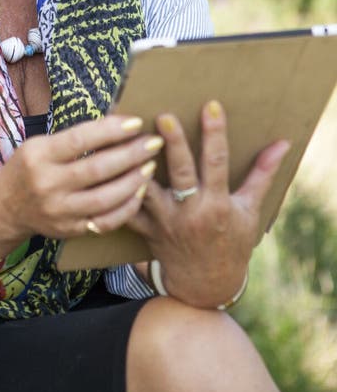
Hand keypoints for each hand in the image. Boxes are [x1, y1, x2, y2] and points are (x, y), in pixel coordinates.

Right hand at [0, 115, 163, 244]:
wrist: (5, 207)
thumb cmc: (29, 167)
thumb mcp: (40, 144)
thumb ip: (72, 138)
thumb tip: (116, 122)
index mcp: (39, 155)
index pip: (80, 139)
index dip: (110, 130)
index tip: (136, 122)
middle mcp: (48, 184)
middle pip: (97, 169)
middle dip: (131, 154)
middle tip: (154, 142)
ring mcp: (59, 211)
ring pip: (106, 198)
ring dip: (134, 181)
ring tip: (150, 165)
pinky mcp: (70, 230)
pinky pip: (105, 222)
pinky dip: (127, 208)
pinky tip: (140, 192)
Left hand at [127, 100, 289, 307]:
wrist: (206, 285)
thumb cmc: (232, 241)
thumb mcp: (250, 210)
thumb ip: (262, 174)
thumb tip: (281, 143)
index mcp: (217, 205)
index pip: (218, 163)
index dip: (215, 134)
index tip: (211, 106)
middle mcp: (191, 213)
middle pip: (181, 173)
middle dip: (173, 144)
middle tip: (164, 116)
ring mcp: (166, 222)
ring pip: (149, 192)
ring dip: (139, 168)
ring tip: (129, 140)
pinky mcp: (146, 230)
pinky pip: (128, 212)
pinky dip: (119, 195)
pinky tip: (109, 171)